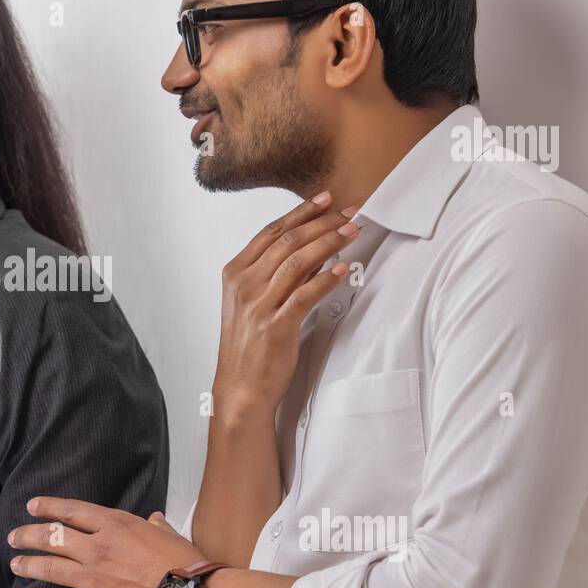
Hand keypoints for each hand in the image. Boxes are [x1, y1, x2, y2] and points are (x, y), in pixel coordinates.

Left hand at [7, 498, 205, 587]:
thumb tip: (154, 519)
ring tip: (16, 563)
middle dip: (28, 535)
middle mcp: (97, 548)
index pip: (72, 511)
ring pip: (49, 567)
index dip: (48, 507)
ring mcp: (92, 578)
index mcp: (115, 525)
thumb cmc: (184, 565)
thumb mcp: (169, 536)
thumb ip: (156, 526)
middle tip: (15, 536)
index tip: (31, 506)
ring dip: (28, 564)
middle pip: (52, 537)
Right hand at [213, 192, 357, 418]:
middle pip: (287, 241)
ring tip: (353, 231)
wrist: (240, 389)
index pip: (270, 232)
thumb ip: (276, 275)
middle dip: (322, 222)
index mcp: (235, 274)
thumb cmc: (249, 346)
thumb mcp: (252, 303)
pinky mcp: (275, 326)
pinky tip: (344, 268)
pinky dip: (326, 278)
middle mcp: (244, 285)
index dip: (300, 212)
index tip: (325, 199)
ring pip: (297, 262)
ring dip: (329, 242)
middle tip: (350, 211)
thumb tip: (312, 249)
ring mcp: (258, 305)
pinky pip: (305, 295)